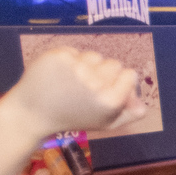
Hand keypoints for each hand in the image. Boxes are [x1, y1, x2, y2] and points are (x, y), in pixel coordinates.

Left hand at [3, 48, 148, 135]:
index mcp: (110, 101)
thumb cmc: (72, 118)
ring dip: (87, 65)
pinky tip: (59, 75)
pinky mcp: (59, 56)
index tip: (108, 89)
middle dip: (104, 73)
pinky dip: (69, 60)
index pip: (129, 74)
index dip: (121, 82)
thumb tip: (143, 104)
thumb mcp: (103, 123)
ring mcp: (76, 68)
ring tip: (72, 82)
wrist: (32, 113)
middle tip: (87, 89)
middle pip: (114, 64)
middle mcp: (95, 83)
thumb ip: (128, 115)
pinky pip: (75, 51)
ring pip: (95, 56)